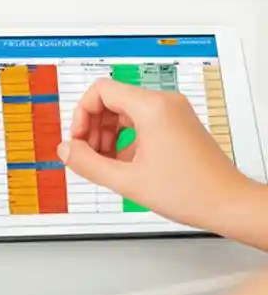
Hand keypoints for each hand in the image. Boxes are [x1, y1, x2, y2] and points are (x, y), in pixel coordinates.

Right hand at [58, 78, 255, 228]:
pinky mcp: (178, 125)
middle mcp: (164, 103)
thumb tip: (65, 150)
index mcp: (152, 108)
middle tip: (88, 155)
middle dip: (93, 127)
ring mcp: (174, 113)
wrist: (229, 203)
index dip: (81, 115)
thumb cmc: (190, 191)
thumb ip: (87, 163)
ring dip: (108, 135)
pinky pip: (141, 122)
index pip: (101, 91)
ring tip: (105, 163)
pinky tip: (125, 166)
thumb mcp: (126, 181)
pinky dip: (126, 140)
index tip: (78, 140)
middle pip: (112, 100)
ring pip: (125, 112)